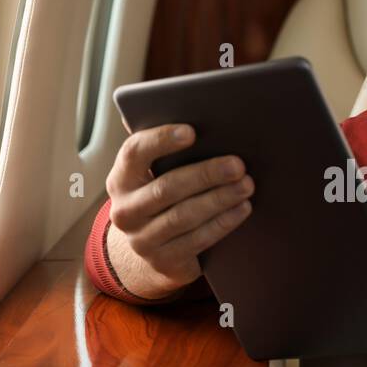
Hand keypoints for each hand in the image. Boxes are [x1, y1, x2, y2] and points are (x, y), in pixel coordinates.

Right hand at [105, 121, 253, 293]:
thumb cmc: (162, 196)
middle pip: (167, 187)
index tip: (191, 131)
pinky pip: (197, 240)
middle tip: (238, 164)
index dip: (161, 140)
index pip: (134, 153)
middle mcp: (124, 210)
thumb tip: (187, 105)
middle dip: (206, 174)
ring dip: (220, 199)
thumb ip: (164, 146)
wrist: (153, 249)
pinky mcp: (163, 261)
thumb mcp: (155, 173)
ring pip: (184, 215)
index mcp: (121, 178)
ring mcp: (141, 239)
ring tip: (246, 185)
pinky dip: (223, 222)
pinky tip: (242, 208)